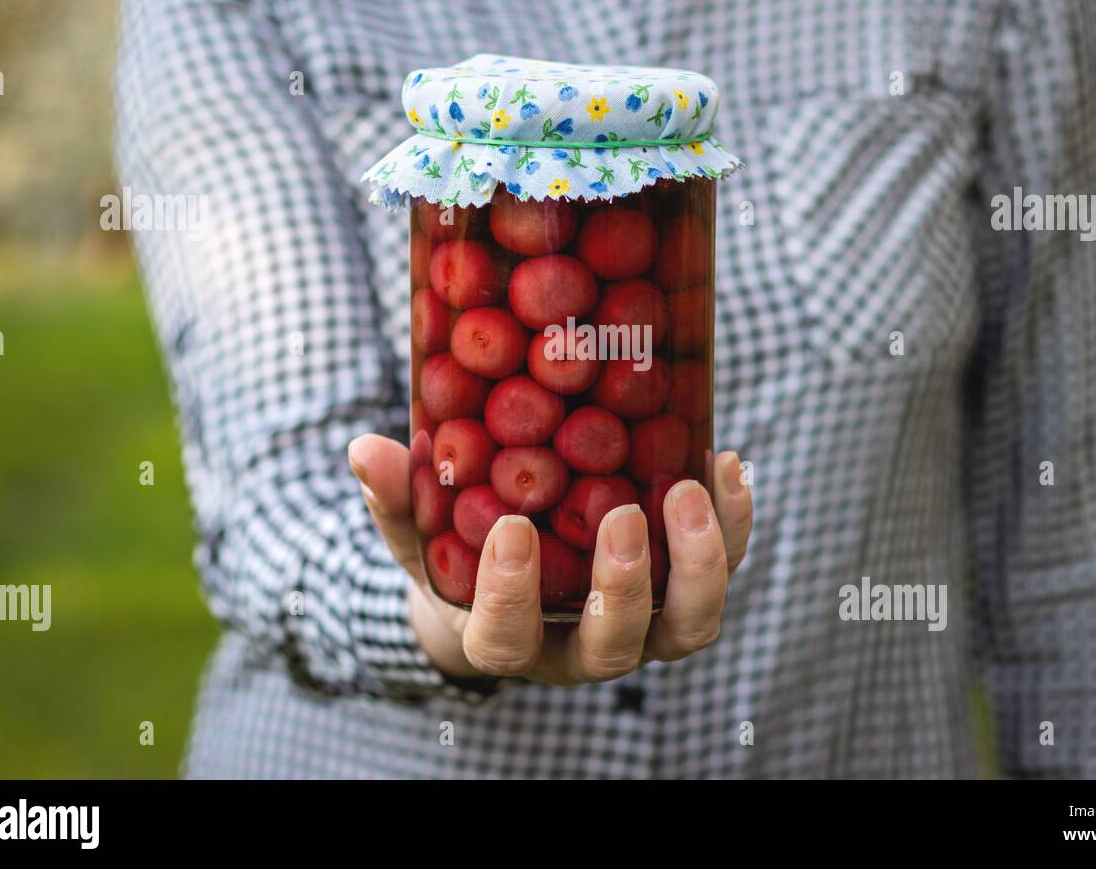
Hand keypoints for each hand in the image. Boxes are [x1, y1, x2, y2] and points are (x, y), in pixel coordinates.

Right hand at [347, 434, 751, 684]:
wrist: (514, 580)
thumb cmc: (459, 559)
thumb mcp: (418, 534)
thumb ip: (396, 501)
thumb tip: (363, 448)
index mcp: (507, 639)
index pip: (505, 640)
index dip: (510, 596)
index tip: (510, 529)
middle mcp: (581, 647)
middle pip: (614, 645)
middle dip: (623, 586)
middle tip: (625, 515)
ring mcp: (641, 626)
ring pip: (688, 624)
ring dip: (700, 561)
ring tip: (693, 488)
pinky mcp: (681, 591)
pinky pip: (719, 571)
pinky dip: (732, 524)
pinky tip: (727, 465)